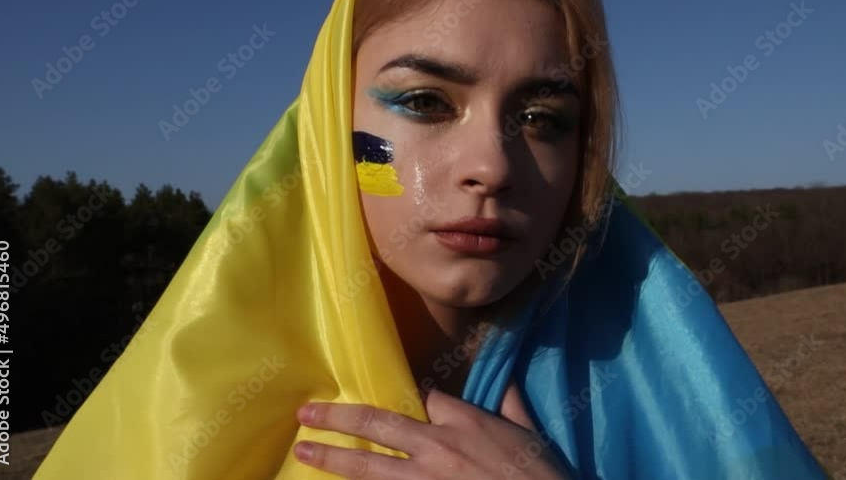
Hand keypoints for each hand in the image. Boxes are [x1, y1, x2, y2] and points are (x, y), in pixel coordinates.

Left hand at [293, 381, 567, 478]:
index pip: (422, 396)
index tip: (384, 393)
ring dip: (332, 457)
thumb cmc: (541, 474)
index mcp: (464, 422)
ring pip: (368, 466)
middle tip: (306, 414)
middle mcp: (437, 446)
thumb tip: (505, 377)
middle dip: (339, 417)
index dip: (401, 393)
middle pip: (377, 424)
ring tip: (304, 451)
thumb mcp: (530, 431)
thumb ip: (510, 402)